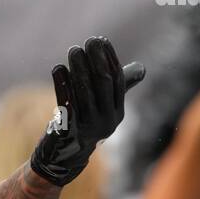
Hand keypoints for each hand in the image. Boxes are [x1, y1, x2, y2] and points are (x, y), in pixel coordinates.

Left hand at [30, 36, 145, 185]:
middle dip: (96, 60)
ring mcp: (88, 128)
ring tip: (73, 50)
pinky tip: (58, 68)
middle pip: (103, 84)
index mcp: (117, 112)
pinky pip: (66, 103)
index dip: (110, 59)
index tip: (102, 40)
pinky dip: (62, 84)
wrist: (63, 158)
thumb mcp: (103, 107)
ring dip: (79, 68)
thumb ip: (118, 88)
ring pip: (84, 92)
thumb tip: (141, 68)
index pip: (117, 80)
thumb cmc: (83, 124)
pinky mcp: (69, 132)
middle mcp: (107, 121)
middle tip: (88, 41)